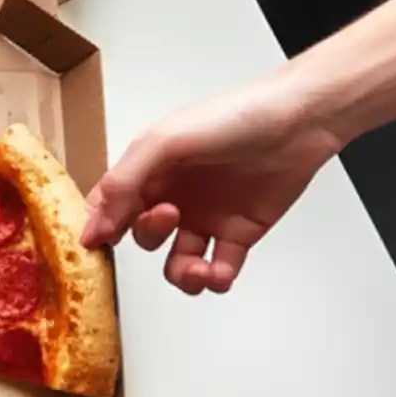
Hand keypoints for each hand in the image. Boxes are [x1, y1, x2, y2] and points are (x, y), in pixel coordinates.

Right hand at [80, 74, 342, 294]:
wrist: (301, 120)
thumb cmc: (236, 116)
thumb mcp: (164, 142)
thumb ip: (122, 184)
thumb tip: (93, 227)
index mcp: (149, 170)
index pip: (109, 206)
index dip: (100, 229)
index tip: (97, 246)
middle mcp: (174, 195)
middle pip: (141, 237)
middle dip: (150, 236)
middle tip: (170, 217)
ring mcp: (205, 217)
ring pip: (177, 263)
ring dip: (182, 275)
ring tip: (197, 268)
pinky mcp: (238, 234)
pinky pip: (217, 269)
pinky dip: (215, 280)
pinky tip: (218, 272)